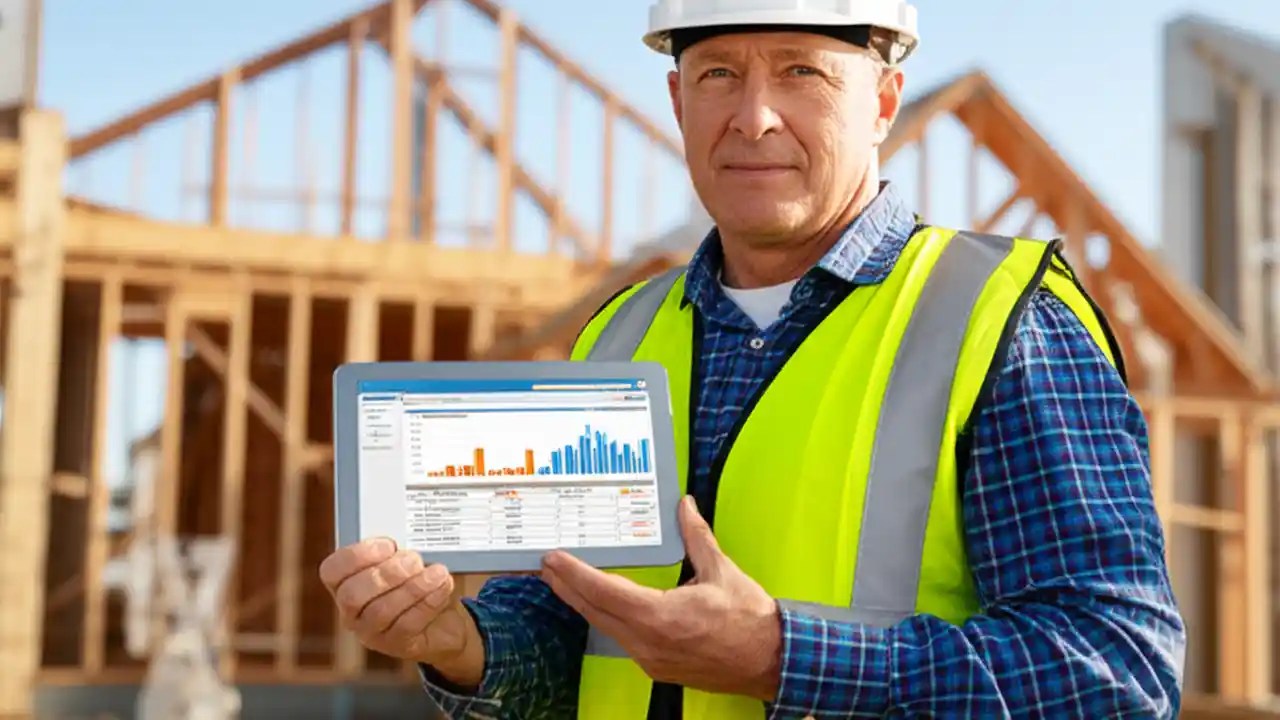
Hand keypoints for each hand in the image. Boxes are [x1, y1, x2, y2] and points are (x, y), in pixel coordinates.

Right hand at [318, 538, 476, 676]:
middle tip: (414, 560)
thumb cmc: (416, 585)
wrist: (443, 622)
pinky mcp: (397, 646)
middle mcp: (351, 612)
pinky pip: (407, 625)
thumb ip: (396, 552)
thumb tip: (406, 539)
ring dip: (413, 587)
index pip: (332, 571)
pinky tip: (442, 586)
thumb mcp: (402, 564)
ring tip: (437, 572)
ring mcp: (372, 633)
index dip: (357, 556)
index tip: (389, 544)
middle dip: (386, 573)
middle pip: (353, 595)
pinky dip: (428, 601)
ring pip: (382, 611)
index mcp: (345, 584)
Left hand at [540, 495, 781, 699]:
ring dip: (583, 603)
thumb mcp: (722, 571)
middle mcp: (649, 643)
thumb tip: (684, 506)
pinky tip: (598, 605)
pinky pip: (621, 639)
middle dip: (568, 587)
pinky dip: (605, 618)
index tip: (554, 559)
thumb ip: (696, 536)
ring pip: (606, 627)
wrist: (770, 662)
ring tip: (563, 582)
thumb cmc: (749, 620)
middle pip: (596, 612)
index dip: (575, 574)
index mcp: (663, 617)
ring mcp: (650, 659)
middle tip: (546, 566)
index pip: (605, 592)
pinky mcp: (656, 667)